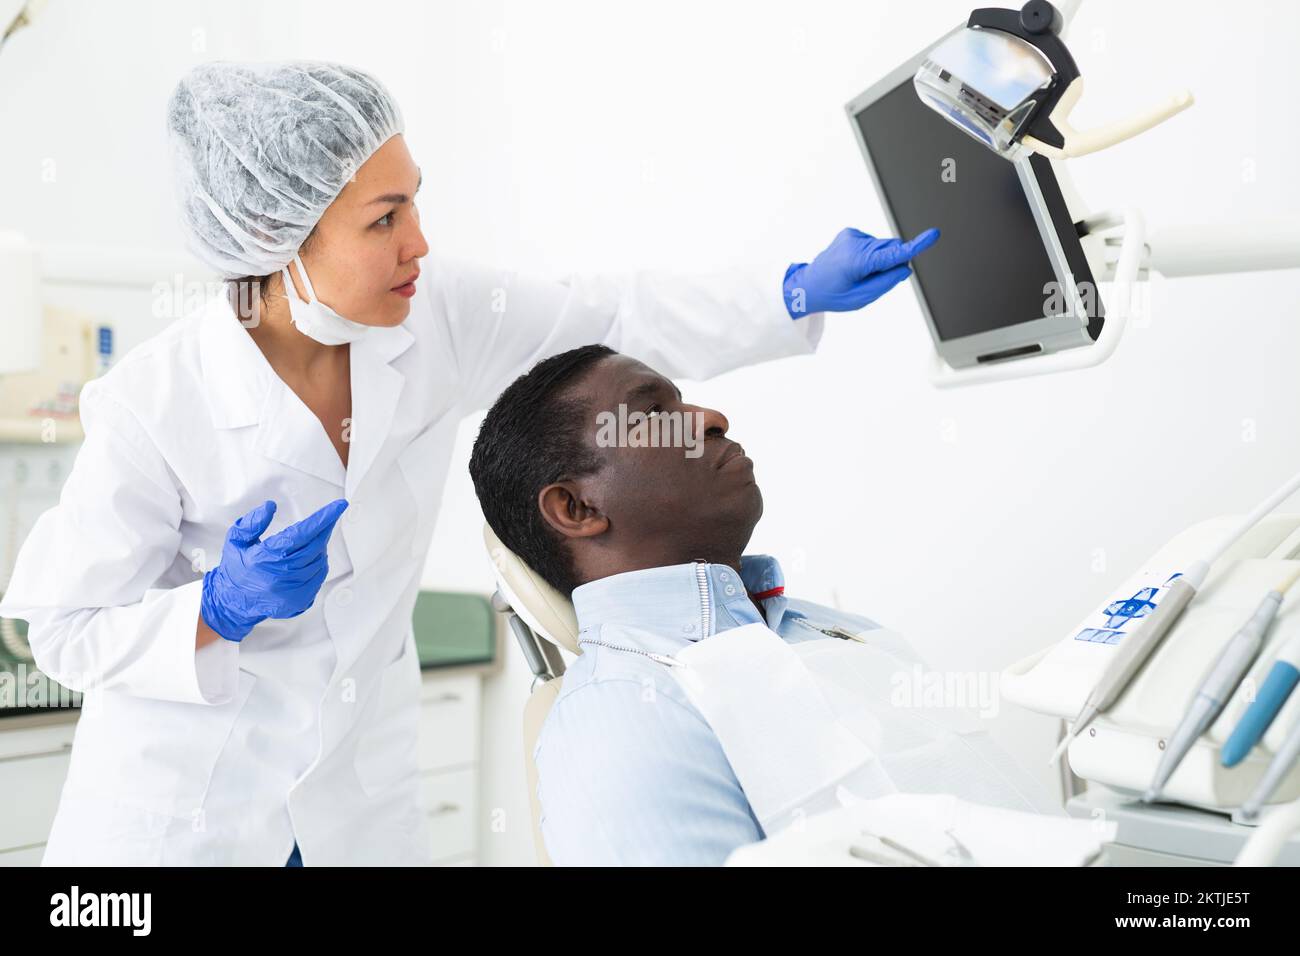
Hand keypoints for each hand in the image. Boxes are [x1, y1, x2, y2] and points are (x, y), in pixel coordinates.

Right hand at [200, 498, 347, 641]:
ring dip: (320, 546)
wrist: (233, 602)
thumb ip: (253, 522)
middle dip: (325, 528)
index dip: (322, 518)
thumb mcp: (235, 540)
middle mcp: (281, 576)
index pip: (301, 534)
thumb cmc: (236, 568)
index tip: (338, 505)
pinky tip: (309, 558)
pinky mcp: (299, 600)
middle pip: (316, 545)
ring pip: (320, 560)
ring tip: (310, 540)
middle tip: (330, 516)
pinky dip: (319, 563)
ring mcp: (292, 591)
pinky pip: (319, 576)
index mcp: (265, 558)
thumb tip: (270, 506)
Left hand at [783, 226, 938, 316]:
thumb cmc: (833, 295)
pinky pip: (873, 244)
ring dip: (879, 261)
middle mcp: (855, 243)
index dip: (916, 246)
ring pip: (883, 247)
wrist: (809, 285)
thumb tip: (905, 268)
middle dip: (890, 264)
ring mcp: (852, 236)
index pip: (893, 254)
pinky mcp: (851, 233)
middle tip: (871, 280)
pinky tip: (855, 265)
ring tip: (858, 274)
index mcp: (857, 261)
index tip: (933, 235)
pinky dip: (870, 255)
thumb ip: (886, 283)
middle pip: (891, 249)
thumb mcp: (861, 298)